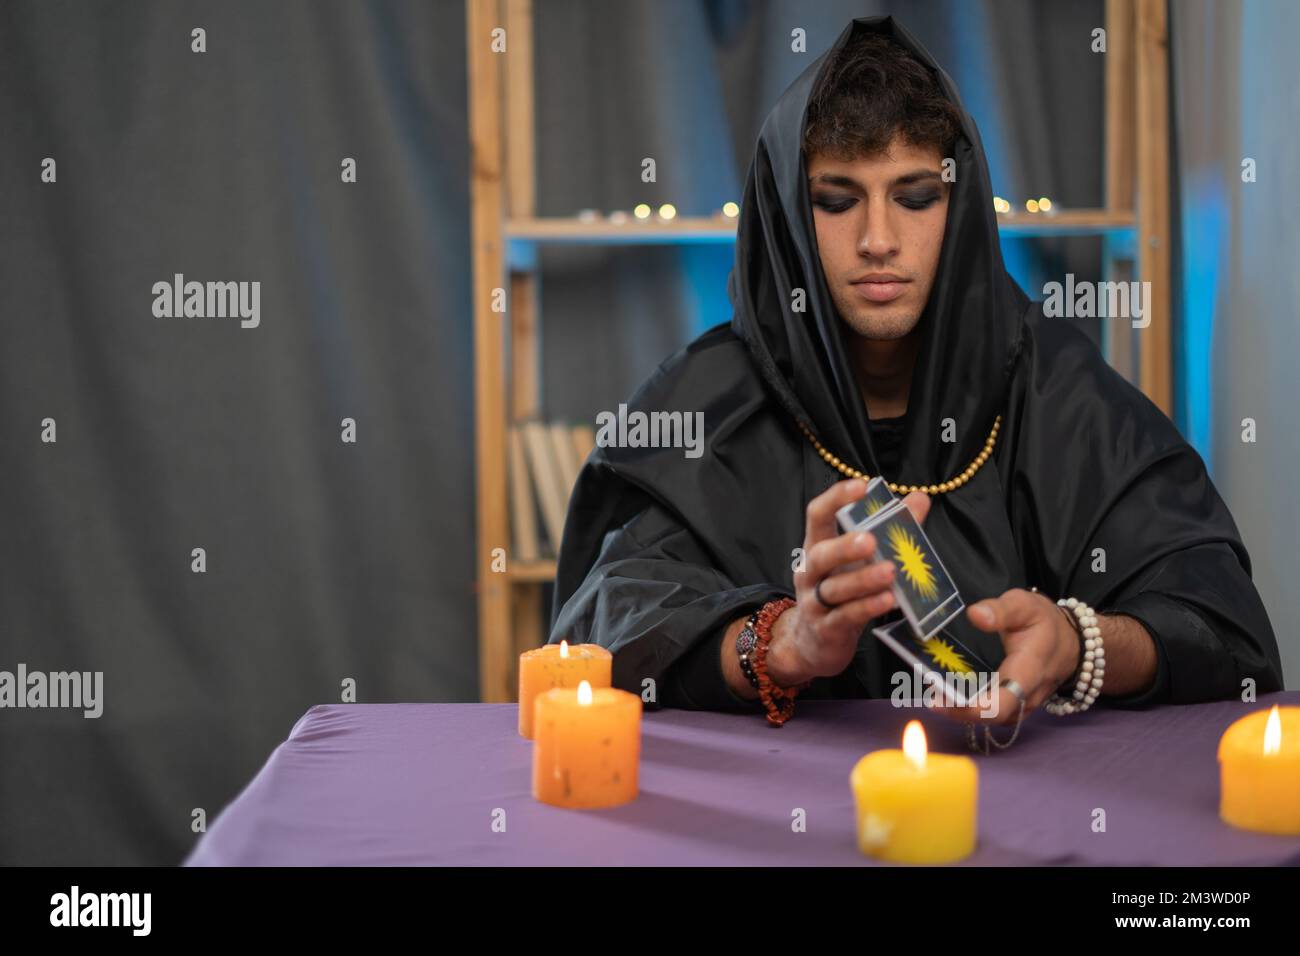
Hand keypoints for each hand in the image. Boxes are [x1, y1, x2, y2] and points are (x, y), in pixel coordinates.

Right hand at [768, 480, 931, 684]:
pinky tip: (888, 600)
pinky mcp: (826, 629)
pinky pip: (845, 616)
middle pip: (820, 554)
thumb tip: (918, 498)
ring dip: (862, 580)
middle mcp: (810, 571)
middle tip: (870, 540)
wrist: (814, 642)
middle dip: (844, 546)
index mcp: (817, 545)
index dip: (836, 499)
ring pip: (834, 588)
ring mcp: (815, 602)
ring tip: (890, 572)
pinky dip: (866, 608)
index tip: (861, 486)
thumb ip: (890, 530)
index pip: (818, 515)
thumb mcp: (862, 559)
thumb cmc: (842, 592)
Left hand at [930, 588, 1080, 725]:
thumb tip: (975, 615)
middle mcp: (1028, 694)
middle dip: (959, 711)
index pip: (1004, 701)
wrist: (1071, 641)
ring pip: (993, 718)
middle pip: (993, 716)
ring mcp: (1024, 704)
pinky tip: (951, 694)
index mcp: (1030, 669)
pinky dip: (972, 708)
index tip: (941, 699)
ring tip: (935, 694)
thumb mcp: (1025, 605)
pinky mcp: (1019, 705)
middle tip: (930, 696)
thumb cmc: (1044, 622)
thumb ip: (1001, 610)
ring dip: (963, 712)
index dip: (972, 708)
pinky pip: (995, 714)